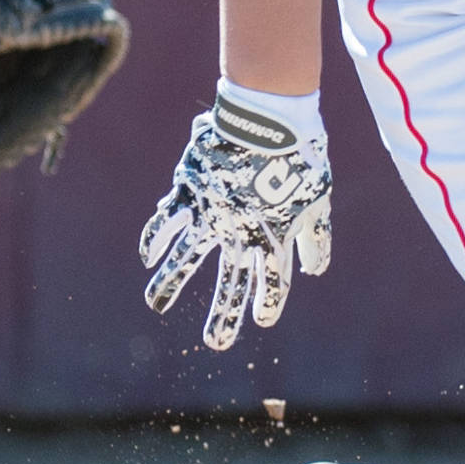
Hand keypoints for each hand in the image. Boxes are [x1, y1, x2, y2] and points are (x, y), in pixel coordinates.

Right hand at [140, 90, 332, 349]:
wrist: (269, 120)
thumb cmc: (301, 156)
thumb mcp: (317, 199)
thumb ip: (315, 236)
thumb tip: (315, 272)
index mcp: (274, 237)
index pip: (271, 282)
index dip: (267, 304)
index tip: (261, 322)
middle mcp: (241, 233)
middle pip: (231, 282)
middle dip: (223, 315)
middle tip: (215, 343)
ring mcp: (212, 214)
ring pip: (187, 257)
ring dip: (170, 282)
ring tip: (155, 305)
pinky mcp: (191, 191)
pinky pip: (168, 219)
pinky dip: (155, 236)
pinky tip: (147, 257)